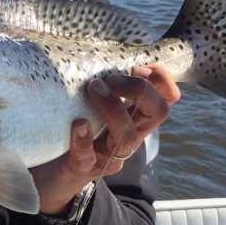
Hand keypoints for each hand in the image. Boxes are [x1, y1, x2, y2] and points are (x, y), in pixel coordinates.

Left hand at [30, 65, 179, 215]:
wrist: (59, 173)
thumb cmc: (81, 131)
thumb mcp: (99, 108)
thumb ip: (107, 87)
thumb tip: (101, 50)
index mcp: (136, 120)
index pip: (166, 99)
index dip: (163, 80)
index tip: (142, 66)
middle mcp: (130, 138)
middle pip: (157, 113)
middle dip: (140, 90)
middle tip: (113, 79)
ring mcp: (109, 155)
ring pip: (126, 135)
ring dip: (113, 108)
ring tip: (93, 89)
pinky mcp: (84, 167)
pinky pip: (87, 155)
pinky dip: (83, 139)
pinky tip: (78, 124)